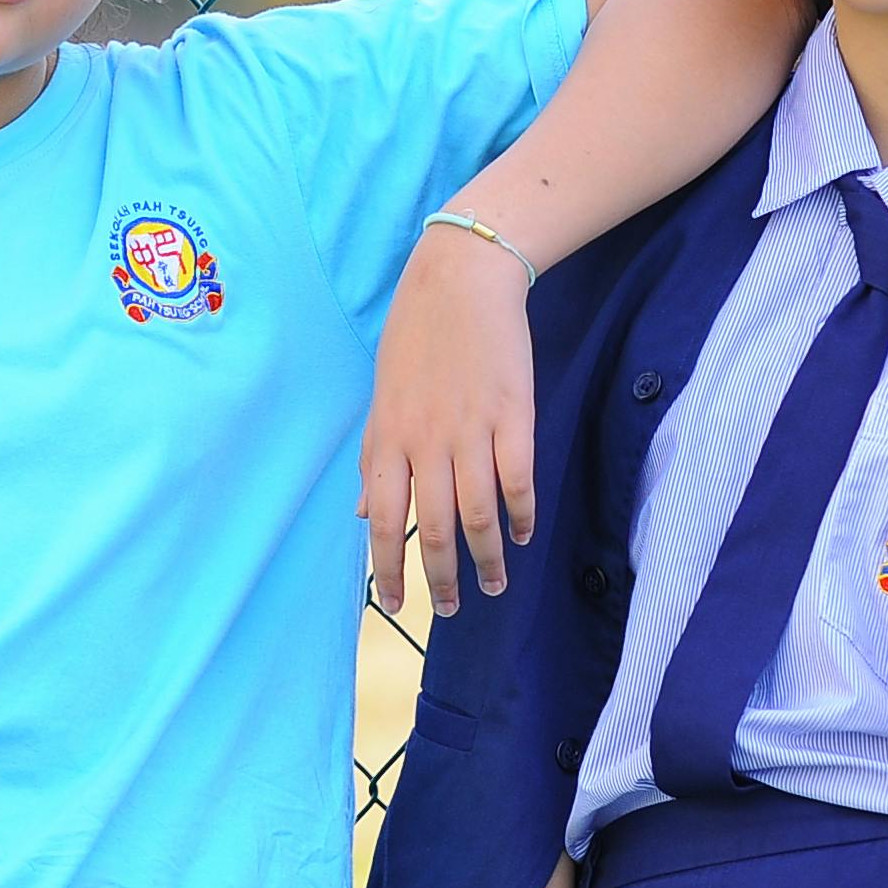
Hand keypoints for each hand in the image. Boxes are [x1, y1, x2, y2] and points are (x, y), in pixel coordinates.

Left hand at [364, 224, 537, 614]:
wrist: (460, 280)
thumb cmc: (416, 337)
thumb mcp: (382, 397)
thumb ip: (376, 458)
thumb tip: (365, 513)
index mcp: (389, 439)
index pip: (384, 519)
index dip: (388, 567)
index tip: (393, 603)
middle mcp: (426, 441)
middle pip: (433, 527)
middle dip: (441, 577)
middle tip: (452, 607)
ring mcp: (471, 429)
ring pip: (478, 513)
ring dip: (487, 557)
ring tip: (493, 584)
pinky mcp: (512, 414)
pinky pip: (517, 478)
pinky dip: (520, 513)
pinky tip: (523, 534)